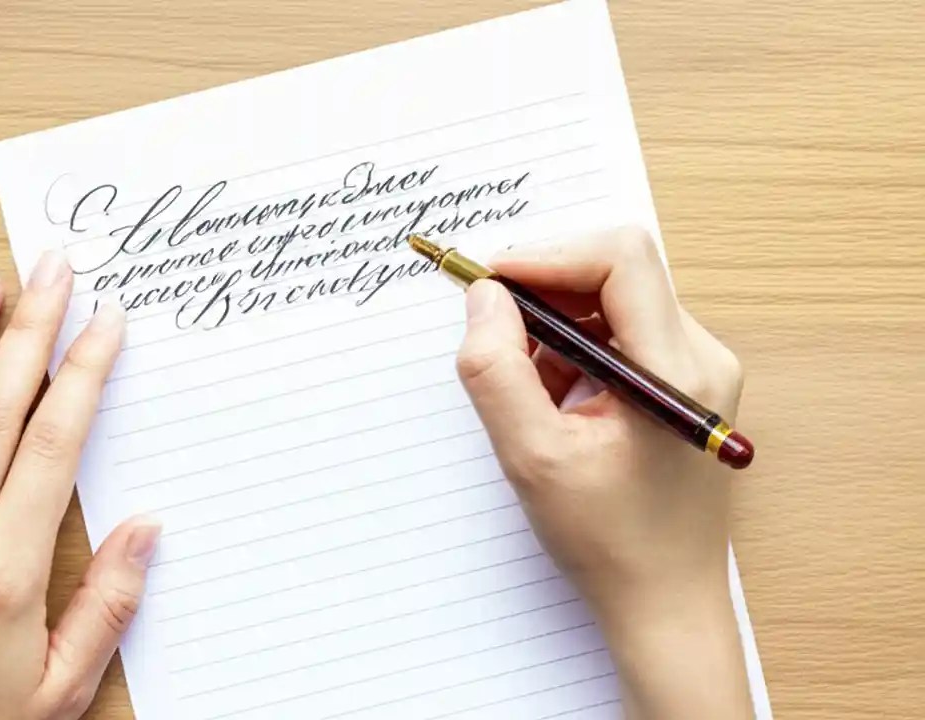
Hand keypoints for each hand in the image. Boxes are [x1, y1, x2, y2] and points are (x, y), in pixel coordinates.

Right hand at [455, 228, 751, 719]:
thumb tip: (483, 297)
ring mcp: (697, 369)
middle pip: (616, 272)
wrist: (664, 603)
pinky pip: (620, 333)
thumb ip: (497, 370)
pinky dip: (572, 351)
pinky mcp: (682, 384)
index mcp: (677, 371)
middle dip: (544, 291)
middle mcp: (700, 356)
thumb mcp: (533, 457)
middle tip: (493, 329)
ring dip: (555, 326)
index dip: (547, 257)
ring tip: (526, 386)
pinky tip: (552, 401)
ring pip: (613, 301)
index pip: (620, 259)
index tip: (489, 283)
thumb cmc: (608, 543)